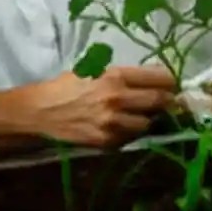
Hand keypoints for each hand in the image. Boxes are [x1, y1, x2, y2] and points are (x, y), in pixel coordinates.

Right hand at [22, 66, 176, 148]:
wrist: (40, 111)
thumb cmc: (65, 86)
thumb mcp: (92, 70)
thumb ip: (122, 75)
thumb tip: (153, 77)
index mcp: (115, 76)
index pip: (161, 77)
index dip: (170, 80)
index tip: (170, 83)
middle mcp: (118, 98)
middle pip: (161, 101)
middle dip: (167, 100)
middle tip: (165, 100)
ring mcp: (114, 122)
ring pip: (149, 122)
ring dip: (146, 118)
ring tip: (136, 114)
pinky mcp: (108, 140)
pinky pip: (131, 136)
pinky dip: (129, 131)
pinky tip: (118, 125)